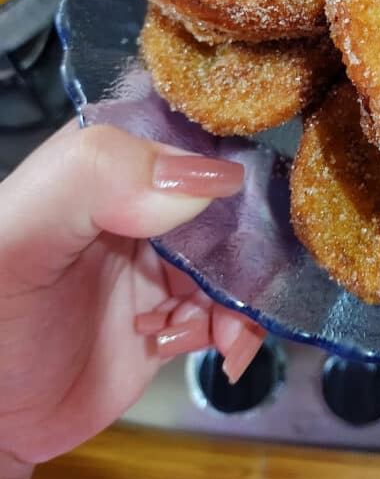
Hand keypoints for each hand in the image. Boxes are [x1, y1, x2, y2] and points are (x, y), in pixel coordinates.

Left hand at [0, 121, 264, 478]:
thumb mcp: (25, 231)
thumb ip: (98, 178)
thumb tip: (213, 177)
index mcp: (108, 164)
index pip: (188, 132)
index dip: (230, 155)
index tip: (255, 194)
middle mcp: (143, 204)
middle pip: (229, 200)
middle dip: (249, 242)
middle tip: (238, 281)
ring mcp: (164, 262)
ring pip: (240, 259)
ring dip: (243, 296)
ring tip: (217, 331)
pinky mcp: (176, 316)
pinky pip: (232, 311)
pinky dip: (234, 331)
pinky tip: (202, 346)